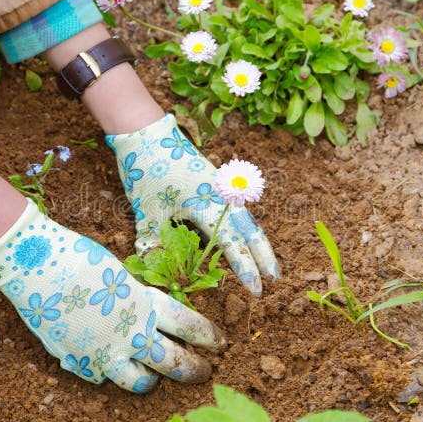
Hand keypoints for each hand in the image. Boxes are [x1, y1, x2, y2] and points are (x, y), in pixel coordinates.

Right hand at [0, 200, 224, 392]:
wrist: (35, 264)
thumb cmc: (76, 257)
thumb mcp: (118, 274)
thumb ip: (134, 299)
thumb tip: (142, 313)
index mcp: (144, 303)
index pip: (188, 324)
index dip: (207, 335)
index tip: (220, 342)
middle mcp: (129, 332)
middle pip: (173, 360)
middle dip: (193, 369)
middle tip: (205, 372)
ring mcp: (104, 351)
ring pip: (140, 382)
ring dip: (151, 380)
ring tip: (154, 377)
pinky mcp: (78, 361)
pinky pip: (101, 377)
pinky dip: (107, 373)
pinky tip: (107, 365)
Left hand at [105, 114, 279, 296]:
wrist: (146, 132)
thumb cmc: (146, 170)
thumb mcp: (146, 211)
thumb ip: (151, 243)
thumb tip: (151, 270)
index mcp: (207, 205)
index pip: (232, 244)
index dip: (245, 268)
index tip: (256, 289)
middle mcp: (221, 196)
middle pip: (251, 230)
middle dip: (265, 255)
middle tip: (276, 278)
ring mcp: (220, 187)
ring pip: (246, 218)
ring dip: (257, 240)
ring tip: (268, 261)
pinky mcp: (215, 181)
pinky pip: (236, 207)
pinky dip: (244, 225)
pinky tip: (243, 236)